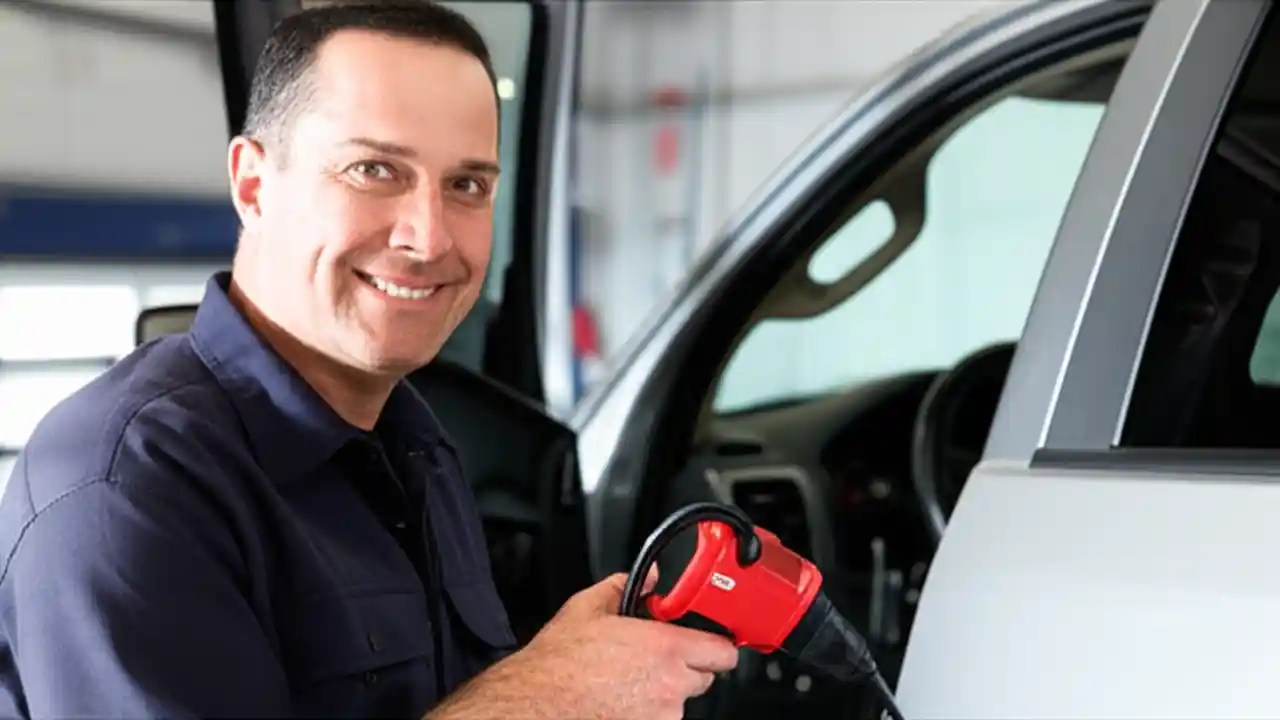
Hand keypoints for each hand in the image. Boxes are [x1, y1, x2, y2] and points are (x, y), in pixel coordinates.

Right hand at [428, 569, 739, 719]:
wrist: (535, 703)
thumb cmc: (559, 662)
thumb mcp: (589, 607)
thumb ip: (626, 585)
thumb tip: (650, 578)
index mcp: (666, 650)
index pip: (724, 653)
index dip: (717, 645)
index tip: (709, 641)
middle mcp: (670, 687)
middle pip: (705, 677)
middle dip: (687, 665)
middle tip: (660, 656)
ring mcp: (660, 717)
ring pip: (680, 701)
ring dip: (665, 690)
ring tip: (631, 679)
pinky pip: (659, 719)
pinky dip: (647, 710)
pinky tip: (621, 697)